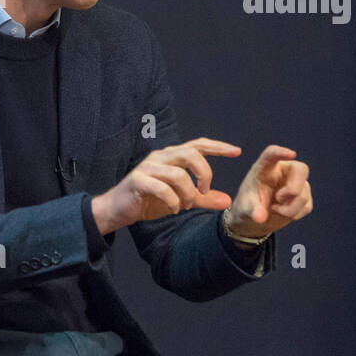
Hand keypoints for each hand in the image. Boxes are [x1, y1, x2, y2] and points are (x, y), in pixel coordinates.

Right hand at [93, 137, 240, 233]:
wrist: (118, 210)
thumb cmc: (149, 201)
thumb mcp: (181, 200)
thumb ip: (202, 199)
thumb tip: (227, 200)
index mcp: (171, 157)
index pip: (198, 145)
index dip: (217, 146)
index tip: (237, 151)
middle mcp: (160, 157)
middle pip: (190, 154)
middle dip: (204, 174)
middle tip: (204, 191)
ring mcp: (147, 167)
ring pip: (178, 174)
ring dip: (188, 194)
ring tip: (184, 206)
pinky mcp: (137, 180)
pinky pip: (162, 189)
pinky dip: (172, 202)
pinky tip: (172, 210)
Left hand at [225, 145, 312, 237]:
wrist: (256, 219)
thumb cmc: (248, 206)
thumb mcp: (245, 208)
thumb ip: (253, 211)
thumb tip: (259, 218)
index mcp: (265, 168)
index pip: (272, 154)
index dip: (281, 152)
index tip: (291, 154)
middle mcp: (283, 171)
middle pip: (301, 170)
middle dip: (294, 188)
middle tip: (279, 199)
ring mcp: (296, 182)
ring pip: (303, 193)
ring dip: (289, 208)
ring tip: (273, 210)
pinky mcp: (304, 196)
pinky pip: (306, 206)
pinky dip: (294, 214)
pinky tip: (282, 213)